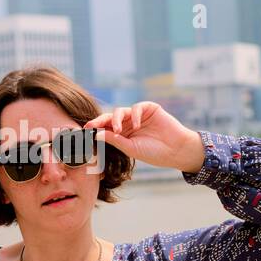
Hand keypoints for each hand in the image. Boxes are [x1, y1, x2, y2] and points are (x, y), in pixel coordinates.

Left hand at [83, 102, 204, 172]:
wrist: (176, 150)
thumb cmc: (154, 152)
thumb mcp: (131, 148)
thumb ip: (115, 140)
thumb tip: (97, 134)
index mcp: (122, 134)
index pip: (105, 128)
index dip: (95, 128)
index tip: (84, 131)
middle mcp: (128, 123)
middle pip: (109, 118)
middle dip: (99, 121)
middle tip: (91, 126)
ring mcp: (138, 115)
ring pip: (120, 111)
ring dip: (116, 119)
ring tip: (118, 130)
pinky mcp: (149, 108)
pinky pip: (136, 107)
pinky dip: (134, 115)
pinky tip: (136, 125)